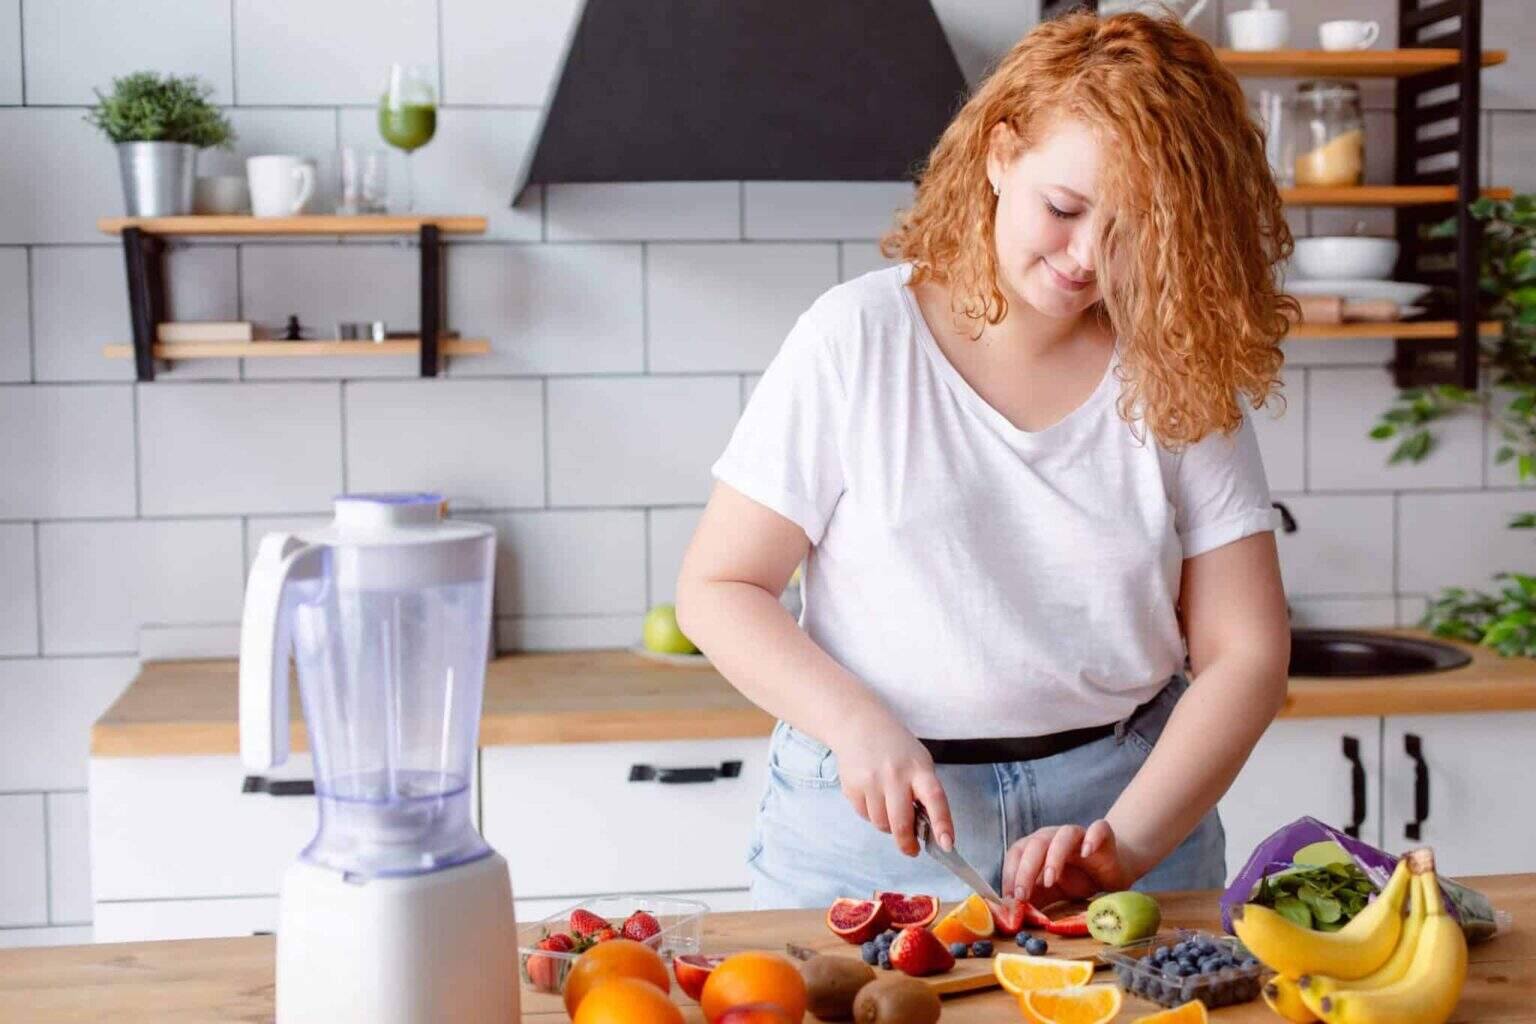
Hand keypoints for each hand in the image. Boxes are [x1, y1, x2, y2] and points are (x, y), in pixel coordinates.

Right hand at [832, 716, 954, 857]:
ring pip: (881, 824)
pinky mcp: (851, 786)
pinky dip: (871, 813)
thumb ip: (924, 792)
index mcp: (919, 768)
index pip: (935, 799)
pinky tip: (872, 795)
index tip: (947, 845)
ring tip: (889, 805)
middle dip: (907, 843)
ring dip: (887, 824)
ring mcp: (871, 781)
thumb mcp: (918, 762)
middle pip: (901, 823)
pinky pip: (865, 816)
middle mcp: (894, 775)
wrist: (859, 724)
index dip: (942, 823)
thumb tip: (927, 831)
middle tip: (912, 850)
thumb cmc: (896, 748)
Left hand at [1002, 820, 1137, 906]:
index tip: (1009, 898)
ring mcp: (1080, 834)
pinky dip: (1092, 838)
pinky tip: (1087, 852)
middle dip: (1026, 870)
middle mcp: (1055, 836)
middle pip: (1036, 844)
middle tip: (1022, 895)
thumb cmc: (1078, 878)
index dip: (1010, 873)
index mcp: (1038, 846)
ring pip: (1064, 835)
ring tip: (1050, 880)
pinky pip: (1098, 829)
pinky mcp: (1104, 836)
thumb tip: (1012, 915)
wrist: (1111, 869)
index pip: (1017, 852)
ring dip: (1054, 856)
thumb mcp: (1052, 892)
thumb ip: (1034, 899)